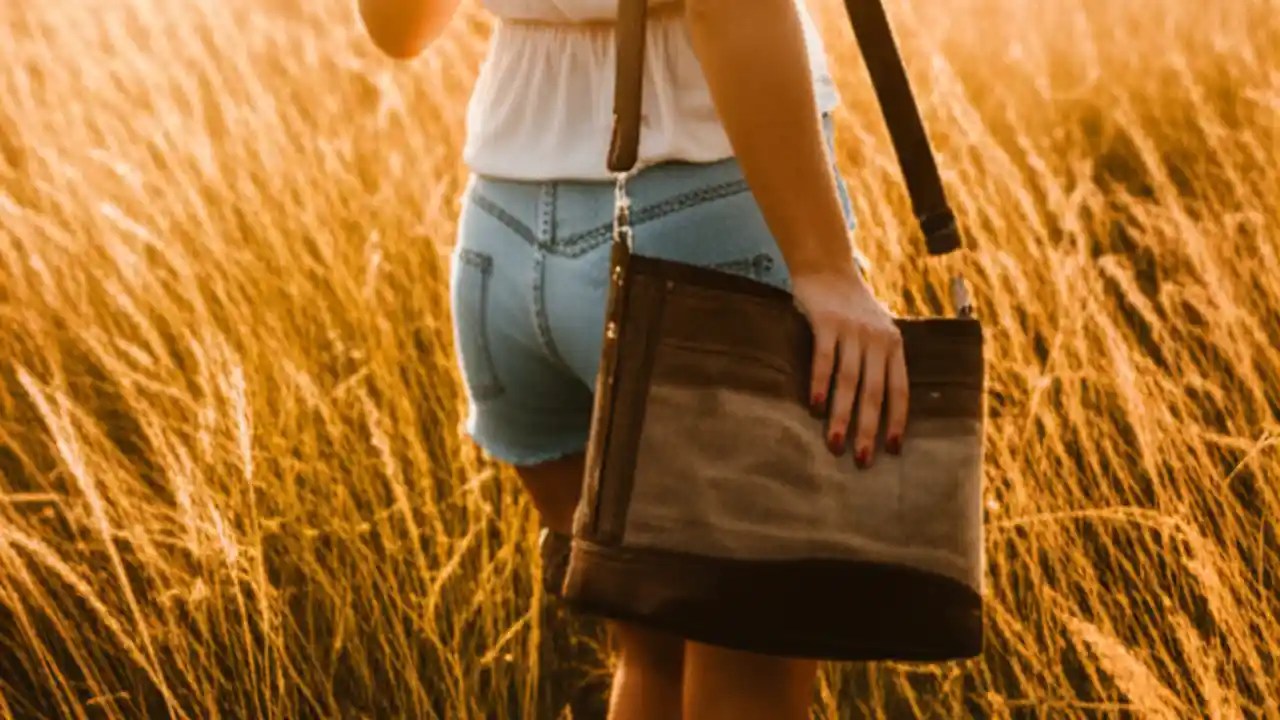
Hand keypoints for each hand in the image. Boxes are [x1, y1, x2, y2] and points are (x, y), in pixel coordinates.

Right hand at [791, 266, 907, 467]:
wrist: (827, 268)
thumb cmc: (850, 308)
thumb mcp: (874, 332)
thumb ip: (877, 361)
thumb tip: (876, 407)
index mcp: (893, 345)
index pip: (899, 390)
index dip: (896, 420)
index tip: (891, 450)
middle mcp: (877, 339)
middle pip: (875, 392)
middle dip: (869, 429)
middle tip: (862, 460)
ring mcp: (852, 331)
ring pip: (849, 382)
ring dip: (842, 416)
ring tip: (835, 444)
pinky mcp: (827, 322)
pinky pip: (824, 359)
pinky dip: (819, 384)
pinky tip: (814, 407)